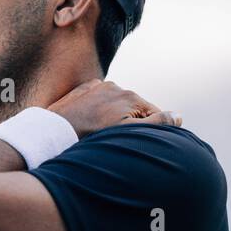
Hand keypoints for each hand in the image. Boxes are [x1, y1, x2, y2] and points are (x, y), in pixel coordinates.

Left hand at [45, 79, 180, 138]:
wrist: (52, 133)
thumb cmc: (91, 138)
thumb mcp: (128, 134)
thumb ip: (156, 124)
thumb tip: (178, 116)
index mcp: (130, 96)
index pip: (154, 114)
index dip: (152, 131)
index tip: (142, 144)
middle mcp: (115, 86)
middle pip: (134, 108)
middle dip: (131, 124)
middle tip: (118, 142)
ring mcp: (96, 87)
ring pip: (115, 105)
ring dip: (114, 118)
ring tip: (102, 135)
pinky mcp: (81, 91)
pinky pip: (97, 101)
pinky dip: (98, 111)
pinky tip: (90, 125)